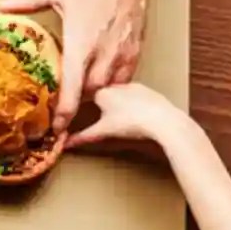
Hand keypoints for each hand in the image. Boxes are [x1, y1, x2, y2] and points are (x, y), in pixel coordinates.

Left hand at [0, 0, 149, 132]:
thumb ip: (23, 2)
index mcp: (81, 41)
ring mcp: (123, 51)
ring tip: (78, 100)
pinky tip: (98, 83)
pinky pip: (125, 77)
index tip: (53, 128)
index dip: (64, 113)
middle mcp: (104, 51)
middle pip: (90, 94)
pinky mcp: (135, 49)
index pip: (73, 87)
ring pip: (109, 88)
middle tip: (58, 115)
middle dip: (76, 106)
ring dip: (94, 96)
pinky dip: (112, 84)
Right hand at [67, 83, 184, 148]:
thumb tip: (66, 143)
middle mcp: (118, 85)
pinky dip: (132, 104)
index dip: (82, 103)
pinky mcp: (150, 93)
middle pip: (103, 92)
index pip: (86, 94)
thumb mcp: (103, 132)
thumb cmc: (132, 124)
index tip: (81, 111)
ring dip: (117, 102)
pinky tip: (134, 115)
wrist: (164, 122)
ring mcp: (136, 88)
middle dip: (100, 103)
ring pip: (120, 93)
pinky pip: (136, 96)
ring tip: (118, 117)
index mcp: (103, 92)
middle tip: (99, 116)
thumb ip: (83, 137)